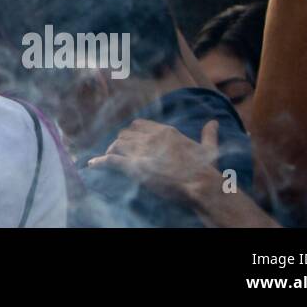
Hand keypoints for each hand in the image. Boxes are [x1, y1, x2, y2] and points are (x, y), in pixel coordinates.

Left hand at [86, 118, 223, 203]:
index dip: (132, 132)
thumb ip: (208, 134)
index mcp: (165, 132)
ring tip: (107, 158)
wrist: (200, 184)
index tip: (131, 139)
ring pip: (117, 145)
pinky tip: (92, 165)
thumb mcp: (208, 148)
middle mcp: (150, 138)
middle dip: (120, 142)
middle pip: (125, 134)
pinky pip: (111, 160)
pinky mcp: (134, 167)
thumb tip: (214, 122)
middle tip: (118, 151)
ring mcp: (141, 151)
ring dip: (111, 152)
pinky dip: (99, 163)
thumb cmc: (205, 169)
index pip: (139, 124)